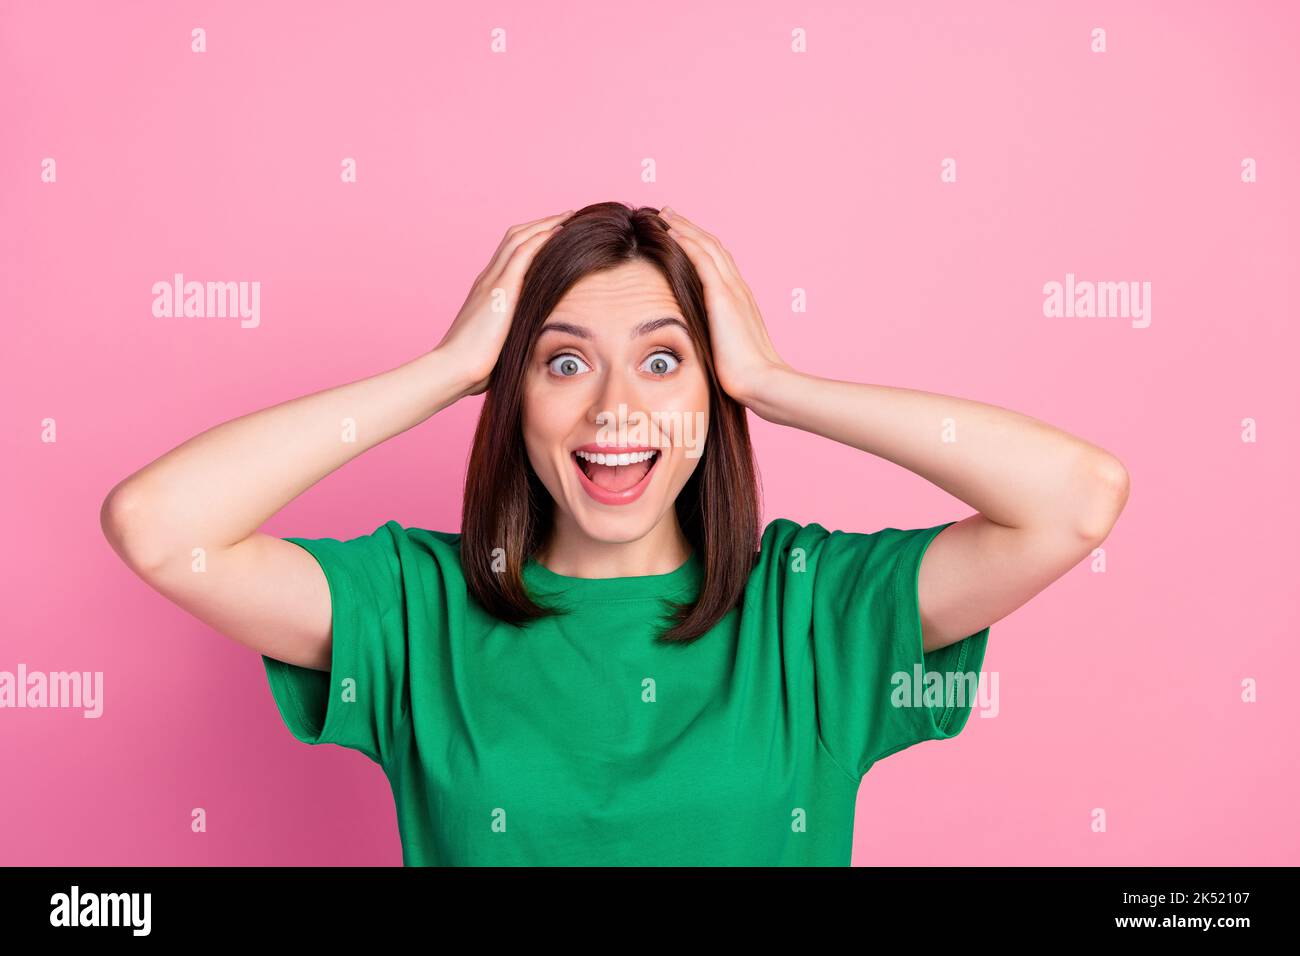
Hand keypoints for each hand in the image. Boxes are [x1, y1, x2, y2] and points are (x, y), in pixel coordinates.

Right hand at [436, 210, 572, 395]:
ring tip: (568, 216)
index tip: (553, 236)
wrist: (454, 369)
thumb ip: (510, 338)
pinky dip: (541, 238)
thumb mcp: (496, 347)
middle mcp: (487, 280)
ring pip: (519, 238)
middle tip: (565, 217)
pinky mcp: (500, 289)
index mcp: (486, 292)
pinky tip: (559, 231)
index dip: (531, 241)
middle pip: (514, 238)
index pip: (509, 255)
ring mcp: (492, 282)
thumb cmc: (472, 368)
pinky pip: (522, 252)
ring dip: (545, 224)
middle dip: (540, 225)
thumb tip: (528, 348)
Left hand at [660, 207, 790, 405]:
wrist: (760, 382)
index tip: (680, 234)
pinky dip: (686, 242)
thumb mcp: (726, 353)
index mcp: (739, 301)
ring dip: (685, 227)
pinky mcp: (723, 296)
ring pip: (707, 247)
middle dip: (690, 228)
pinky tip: (671, 232)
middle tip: (669, 214)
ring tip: (664, 214)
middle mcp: (738, 289)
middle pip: (713, 247)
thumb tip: (699, 348)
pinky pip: (702, 259)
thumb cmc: (744, 377)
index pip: (718, 263)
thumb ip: (715, 341)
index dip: (699, 245)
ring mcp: (733, 291)